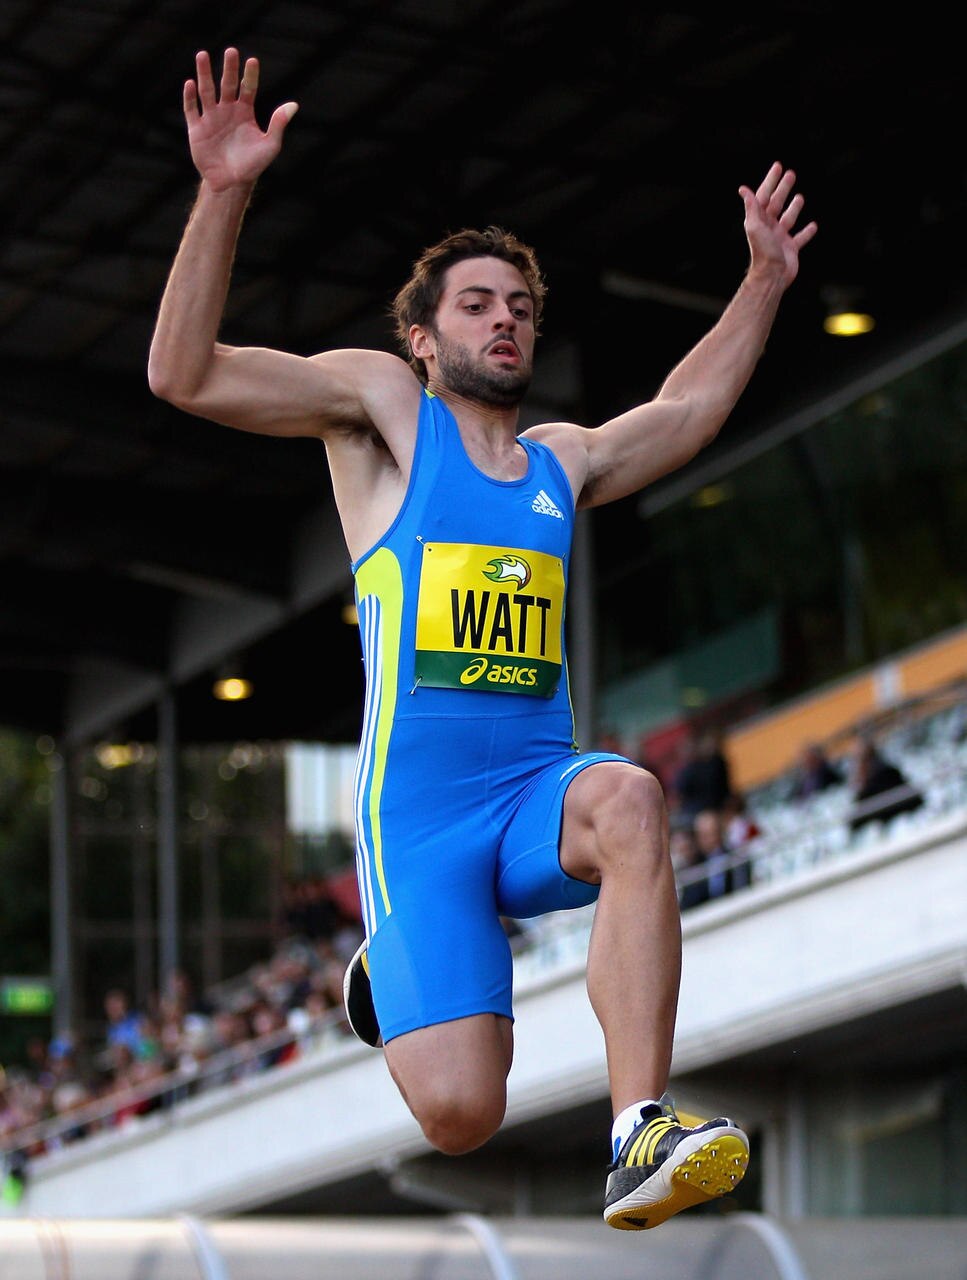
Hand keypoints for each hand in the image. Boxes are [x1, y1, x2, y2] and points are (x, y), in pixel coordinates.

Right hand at [184, 48, 297, 191]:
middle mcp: (227, 110)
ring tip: (202, 55)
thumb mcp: (270, 146)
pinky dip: (190, 97)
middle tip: (231, 51)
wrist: (231, 183)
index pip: (248, 88)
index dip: (250, 75)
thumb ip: (279, 124)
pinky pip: (191, 110)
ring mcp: (211, 118)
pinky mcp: (196, 129)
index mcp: (244, 112)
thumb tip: (294, 104)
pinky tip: (190, 84)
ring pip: (206, 91)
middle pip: (227, 84)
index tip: (252, 61)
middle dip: (228, 68)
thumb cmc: (252, 165)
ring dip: (204, 74)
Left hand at [739, 162, 817, 286]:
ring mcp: (781, 238)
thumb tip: (743, 189)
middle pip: (776, 203)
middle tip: (791, 174)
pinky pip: (800, 238)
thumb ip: (751, 208)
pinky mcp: (791, 249)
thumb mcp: (755, 227)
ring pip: (788, 218)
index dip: (770, 181)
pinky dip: (807, 232)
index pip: (764, 196)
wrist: (772, 276)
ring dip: (794, 208)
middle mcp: (769, 228)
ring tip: (799, 197)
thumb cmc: (763, 252)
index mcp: (760, 220)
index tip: (778, 167)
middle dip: (783, 189)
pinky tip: (813, 225)